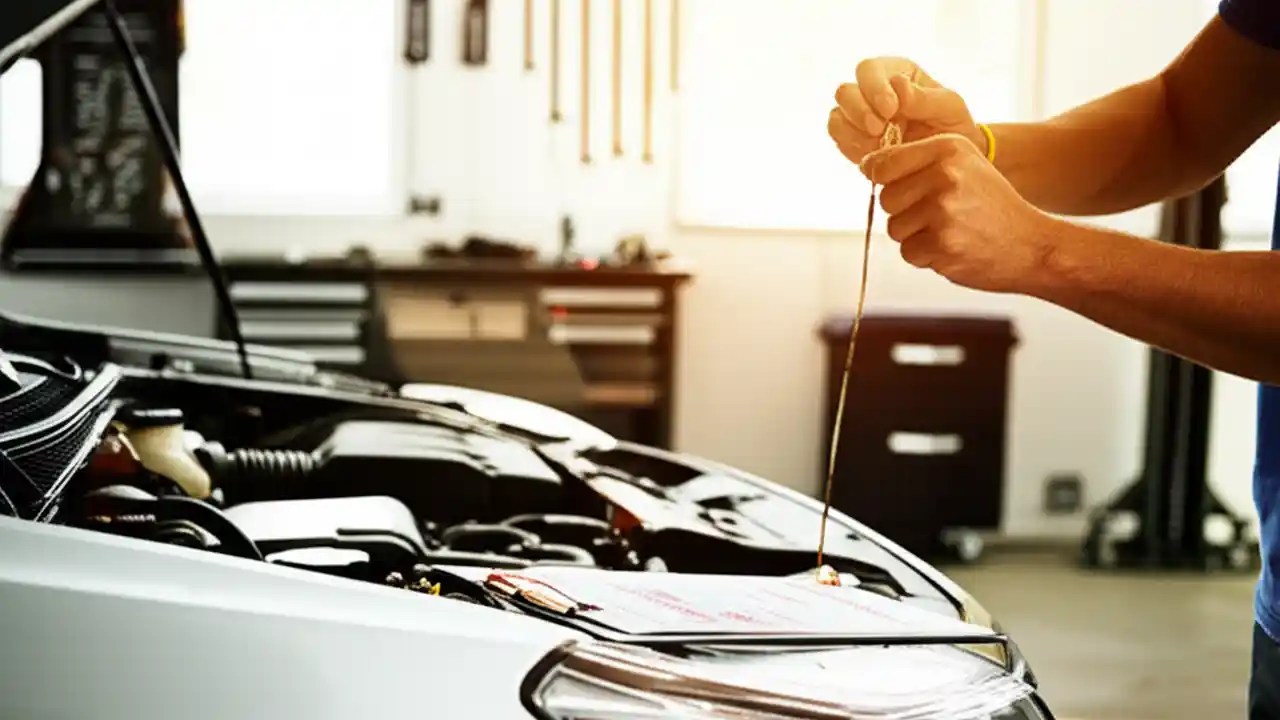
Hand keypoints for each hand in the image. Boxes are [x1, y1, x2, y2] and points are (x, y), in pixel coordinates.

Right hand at [828, 57, 983, 164]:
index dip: (874, 88)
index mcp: (894, 72)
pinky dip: (852, 148)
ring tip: (879, 145)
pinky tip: (874, 155)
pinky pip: (840, 141)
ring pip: (836, 118)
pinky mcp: (854, 142)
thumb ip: (925, 97)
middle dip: (859, 112)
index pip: (869, 69)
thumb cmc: (953, 125)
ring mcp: (859, 118)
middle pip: (845, 92)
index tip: (891, 110)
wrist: (949, 159)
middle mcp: (871, 92)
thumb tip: (897, 86)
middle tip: (879, 130)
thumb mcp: (950, 107)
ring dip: (853, 133)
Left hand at [861, 134, 1057, 293]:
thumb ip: (918, 160)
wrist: (1032, 245)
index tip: (894, 185)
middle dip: (904, 211)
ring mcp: (943, 211)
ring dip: (915, 235)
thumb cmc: (990, 205)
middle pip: (886, 198)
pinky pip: (908, 252)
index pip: (883, 162)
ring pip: (895, 227)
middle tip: (938, 215)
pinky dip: (925, 256)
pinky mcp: (942, 244)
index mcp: (948, 148)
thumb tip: (867, 165)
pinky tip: (952, 248)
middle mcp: (945, 175)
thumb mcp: (964, 164)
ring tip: (948, 231)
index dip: (880, 178)